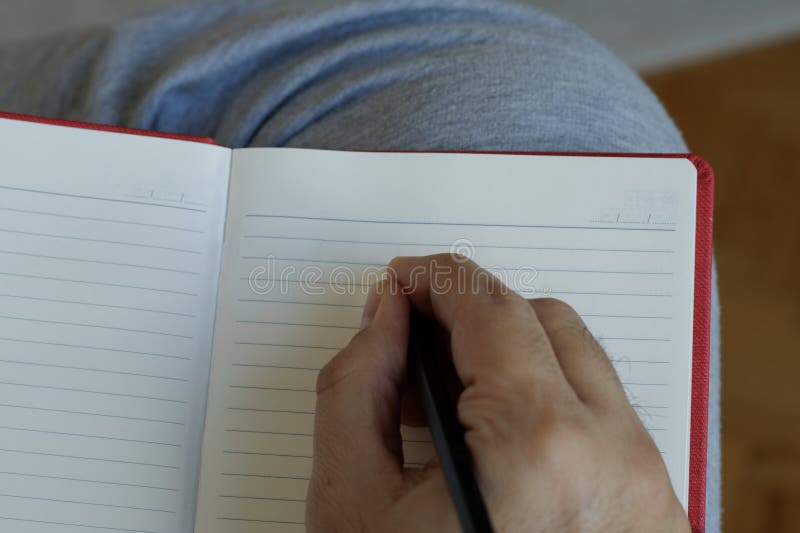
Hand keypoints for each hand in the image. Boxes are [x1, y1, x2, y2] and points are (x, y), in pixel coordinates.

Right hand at [306, 254, 689, 532]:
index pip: (489, 308)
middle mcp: (609, 455)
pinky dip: (548, 393)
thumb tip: (384, 318)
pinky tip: (495, 426)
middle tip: (416, 327)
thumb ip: (354, 386)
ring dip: (514, 347)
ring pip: (580, 358)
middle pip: (541, 319)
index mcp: (533, 448)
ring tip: (451, 383)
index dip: (437, 278)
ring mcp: (645, 482)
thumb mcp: (350, 506)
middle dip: (472, 308)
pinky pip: (601, 409)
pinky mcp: (653, 504)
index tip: (405, 281)